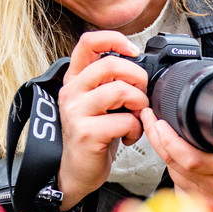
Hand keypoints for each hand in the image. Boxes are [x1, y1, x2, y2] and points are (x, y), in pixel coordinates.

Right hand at [56, 31, 149, 207]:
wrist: (76, 172)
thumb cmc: (94, 135)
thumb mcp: (99, 102)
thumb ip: (110, 81)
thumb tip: (138, 66)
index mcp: (75, 79)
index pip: (88, 42)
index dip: (114, 39)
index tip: (133, 51)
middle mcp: (72, 92)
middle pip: (111, 64)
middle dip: (137, 77)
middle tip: (140, 96)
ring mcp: (77, 112)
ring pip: (120, 90)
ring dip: (139, 104)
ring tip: (136, 117)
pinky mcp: (87, 133)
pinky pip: (125, 120)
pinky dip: (135, 129)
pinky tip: (128, 136)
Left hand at [140, 107, 212, 209]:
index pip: (193, 159)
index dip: (171, 141)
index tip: (159, 122)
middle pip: (174, 163)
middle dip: (157, 139)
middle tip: (148, 118)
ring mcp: (203, 197)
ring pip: (171, 172)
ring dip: (161, 151)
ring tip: (154, 130)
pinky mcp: (198, 201)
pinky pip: (176, 183)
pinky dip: (171, 165)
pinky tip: (167, 152)